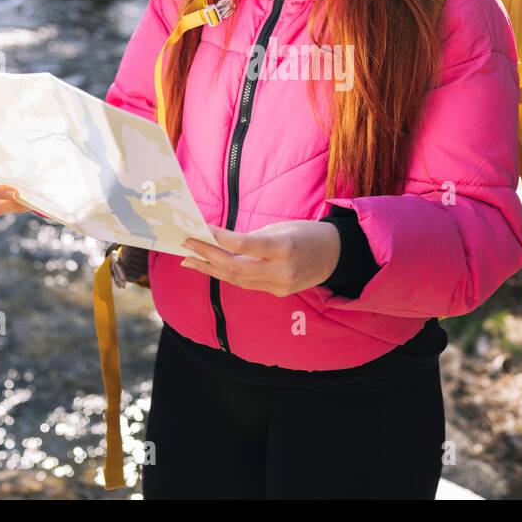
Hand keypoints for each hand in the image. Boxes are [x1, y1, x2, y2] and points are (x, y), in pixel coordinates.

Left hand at [180, 220, 340, 296]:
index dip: (219, 238)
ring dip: (210, 268)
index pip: (244, 245)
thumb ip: (252, 238)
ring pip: (236, 279)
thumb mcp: (281, 228)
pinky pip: (247, 284)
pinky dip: (227, 274)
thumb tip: (219, 243)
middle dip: (207, 255)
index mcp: (285, 247)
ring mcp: (280, 286)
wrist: (335, 257)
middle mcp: (282, 270)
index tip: (201, 228)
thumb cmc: (306, 234)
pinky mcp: (278, 293)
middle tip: (186, 244)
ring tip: (188, 259)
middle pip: (235, 267)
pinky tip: (211, 267)